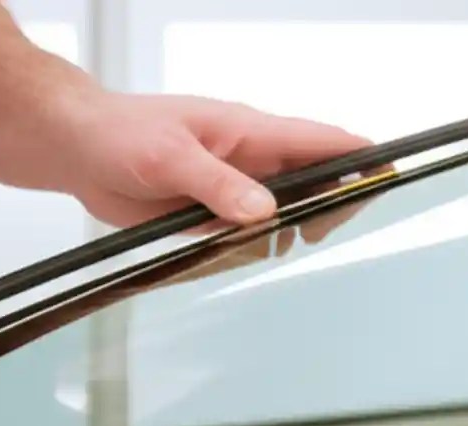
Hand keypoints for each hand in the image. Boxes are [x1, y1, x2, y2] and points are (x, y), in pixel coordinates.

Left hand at [60, 92, 372, 229]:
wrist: (78, 150)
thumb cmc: (119, 134)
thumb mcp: (167, 157)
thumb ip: (216, 185)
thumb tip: (265, 211)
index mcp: (249, 131)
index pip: (322, 140)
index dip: (361, 158)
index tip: (389, 177)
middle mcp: (249, 158)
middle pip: (317, 180)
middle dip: (330, 204)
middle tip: (315, 233)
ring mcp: (232, 187)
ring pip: (286, 211)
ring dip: (292, 229)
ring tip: (281, 243)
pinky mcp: (212, 213)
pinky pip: (249, 234)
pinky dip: (257, 246)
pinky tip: (247, 253)